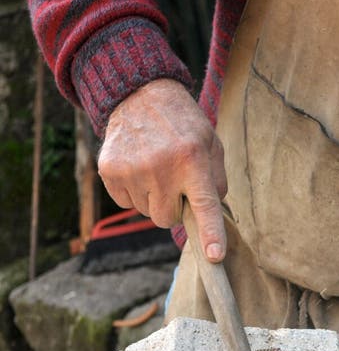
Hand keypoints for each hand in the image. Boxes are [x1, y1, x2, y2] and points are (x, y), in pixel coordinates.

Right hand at [98, 78, 227, 260]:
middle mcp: (162, 167)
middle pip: (167, 219)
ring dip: (152, 198)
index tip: (214, 256)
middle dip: (172, 206)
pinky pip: (126, 204)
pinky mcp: (109, 171)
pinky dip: (133, 192)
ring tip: (154, 167)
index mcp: (193, 161)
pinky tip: (137, 167)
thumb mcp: (211, 145)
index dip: (210, 233)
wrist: (139, 94)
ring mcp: (132, 170)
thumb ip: (216, 182)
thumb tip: (208, 219)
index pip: (205, 205)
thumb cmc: (182, 126)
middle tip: (173, 180)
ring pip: (146, 213)